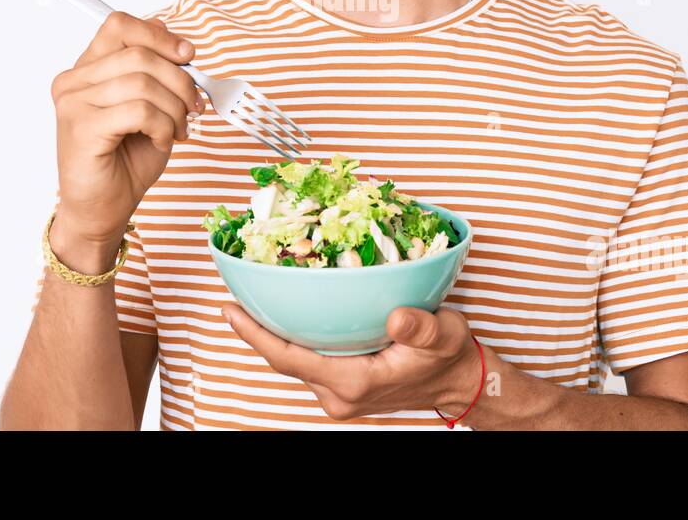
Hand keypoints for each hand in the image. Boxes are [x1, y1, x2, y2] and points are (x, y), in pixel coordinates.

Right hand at [50, 11, 202, 245]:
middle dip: (180, 81)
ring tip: (178, 131)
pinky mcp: (82, 128)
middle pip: (138, 54)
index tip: (188, 56)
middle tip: (194, 108)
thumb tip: (173, 38)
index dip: (160, 36)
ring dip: (175, 108)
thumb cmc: (125, 161)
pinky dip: (163, 126)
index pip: (120, 26)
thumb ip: (155, 73)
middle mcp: (73, 82)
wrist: (102, 210)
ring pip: (143, 83)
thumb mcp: (150, 108)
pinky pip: (140, 111)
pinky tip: (161, 141)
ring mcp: (74, 104)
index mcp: (86, 70)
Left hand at [221, 303, 482, 421]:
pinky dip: (292, 337)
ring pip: (293, 361)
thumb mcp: (444, 334)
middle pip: (284, 360)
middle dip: (256, 329)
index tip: (230, 309)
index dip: (257, 335)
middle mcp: (339, 394)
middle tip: (233, 294)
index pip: (292, 359)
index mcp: (355, 382)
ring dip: (272, 333)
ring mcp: (338, 393)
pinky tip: (285, 312)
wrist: (458, 380)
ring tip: (251, 297)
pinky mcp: (340, 386)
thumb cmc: (449, 356)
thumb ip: (421, 328)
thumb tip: (396, 318)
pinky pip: (306, 360)